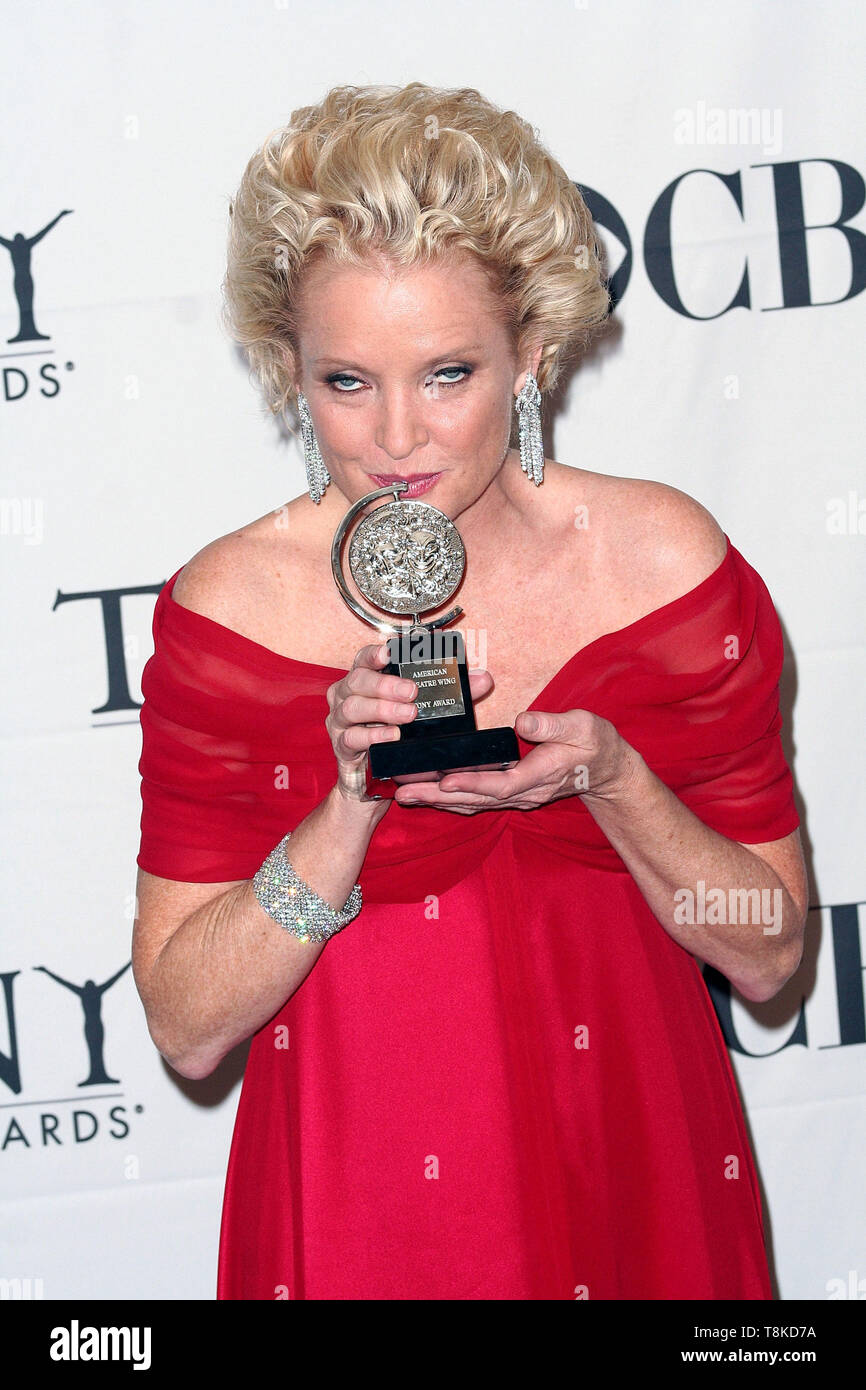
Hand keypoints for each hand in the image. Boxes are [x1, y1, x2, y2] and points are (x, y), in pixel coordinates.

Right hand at [325, 641, 494, 801]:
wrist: (375, 781)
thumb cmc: (397, 739)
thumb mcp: (425, 714)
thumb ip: (451, 695)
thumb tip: (483, 680)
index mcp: (365, 680)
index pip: (365, 658)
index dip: (375, 653)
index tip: (391, 652)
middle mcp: (347, 695)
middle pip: (358, 680)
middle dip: (386, 684)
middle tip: (413, 692)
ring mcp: (340, 721)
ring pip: (353, 707)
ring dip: (382, 709)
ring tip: (408, 715)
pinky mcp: (341, 746)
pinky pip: (352, 737)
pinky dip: (373, 735)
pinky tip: (391, 736)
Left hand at [393, 708, 637, 814]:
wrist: (607, 771)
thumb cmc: (595, 744)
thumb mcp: (582, 726)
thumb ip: (552, 725)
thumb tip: (522, 721)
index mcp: (540, 775)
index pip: (501, 784)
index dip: (472, 784)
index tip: (445, 780)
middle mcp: (525, 792)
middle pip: (476, 799)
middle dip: (438, 796)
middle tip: (403, 791)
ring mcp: (518, 797)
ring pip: (472, 804)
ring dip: (437, 801)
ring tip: (404, 793)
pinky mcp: (512, 794)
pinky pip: (477, 801)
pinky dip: (450, 799)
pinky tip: (428, 794)